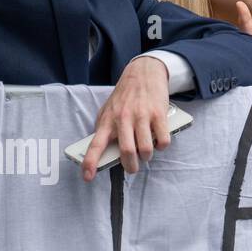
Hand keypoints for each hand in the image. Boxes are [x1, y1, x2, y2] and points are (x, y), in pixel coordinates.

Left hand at [81, 56, 171, 180]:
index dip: (90, 163)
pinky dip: (162, 146)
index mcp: (107, 120)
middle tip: (133, 168)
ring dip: (147, 157)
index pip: (95, 145)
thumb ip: (106, 129)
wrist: (144, 72)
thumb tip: (105, 152)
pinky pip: (163, 140)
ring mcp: (142, 116)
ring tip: (146, 154)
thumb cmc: (125, 95)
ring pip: (146, 148)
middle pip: (127, 151)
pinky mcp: (159, 114)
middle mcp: (123, 119)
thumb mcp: (109, 110)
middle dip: (131, 166)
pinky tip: (159, 142)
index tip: (88, 177)